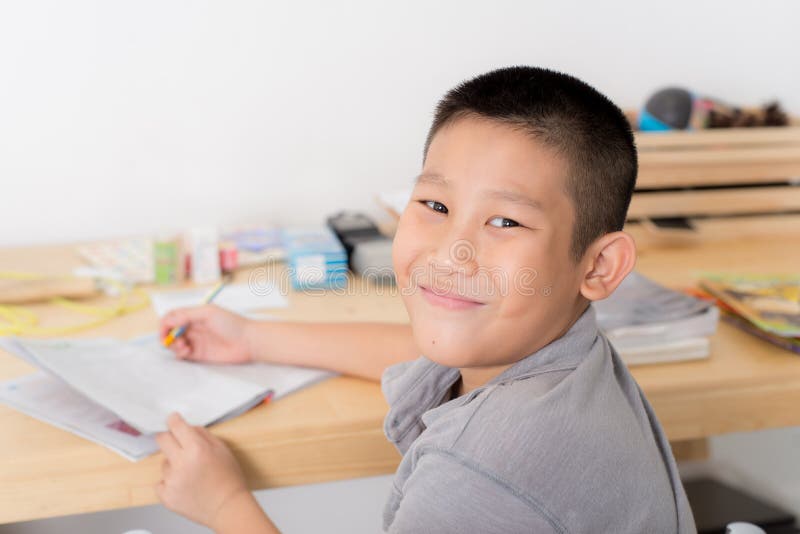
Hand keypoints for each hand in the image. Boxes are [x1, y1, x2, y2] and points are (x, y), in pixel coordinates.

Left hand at [155, 413, 250, 528]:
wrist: (227, 507)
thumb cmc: (228, 479)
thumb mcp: (222, 449)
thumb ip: (203, 435)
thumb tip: (187, 427)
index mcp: (197, 449)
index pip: (176, 426)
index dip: (174, 420)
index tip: (173, 419)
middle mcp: (181, 463)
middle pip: (162, 440)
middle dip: (168, 438)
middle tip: (177, 443)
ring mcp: (172, 480)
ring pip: (164, 463)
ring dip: (173, 464)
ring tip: (190, 473)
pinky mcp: (166, 496)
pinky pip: (161, 482)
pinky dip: (170, 482)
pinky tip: (184, 485)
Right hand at [160, 305, 251, 363]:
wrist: (248, 341)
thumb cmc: (231, 323)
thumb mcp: (208, 313)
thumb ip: (186, 315)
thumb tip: (168, 320)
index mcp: (194, 315)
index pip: (172, 317)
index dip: (164, 323)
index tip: (163, 330)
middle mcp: (193, 327)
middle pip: (170, 331)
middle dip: (166, 336)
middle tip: (170, 340)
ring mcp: (196, 341)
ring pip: (174, 343)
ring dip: (173, 345)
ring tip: (183, 346)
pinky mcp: (199, 354)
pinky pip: (182, 355)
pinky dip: (180, 353)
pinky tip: (187, 351)